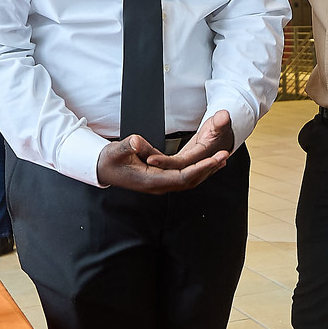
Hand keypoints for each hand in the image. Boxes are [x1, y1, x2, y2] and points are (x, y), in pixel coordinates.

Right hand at [96, 110, 231, 192]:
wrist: (103, 169)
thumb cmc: (109, 160)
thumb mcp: (115, 151)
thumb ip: (127, 147)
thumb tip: (136, 142)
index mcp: (151, 181)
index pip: (182, 177)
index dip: (200, 168)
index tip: (214, 158)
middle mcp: (159, 186)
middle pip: (190, 180)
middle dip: (208, 168)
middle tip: (224, 155)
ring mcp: (161, 184)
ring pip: (189, 180)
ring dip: (206, 170)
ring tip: (222, 158)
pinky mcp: (161, 179)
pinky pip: (184, 177)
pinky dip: (198, 170)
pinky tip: (207, 163)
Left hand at [145, 110, 233, 169]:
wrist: (227, 137)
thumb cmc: (223, 129)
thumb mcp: (221, 124)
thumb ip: (221, 122)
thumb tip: (224, 116)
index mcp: (202, 156)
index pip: (180, 164)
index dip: (164, 162)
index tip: (149, 157)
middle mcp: (194, 165)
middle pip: (171, 170)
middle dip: (154, 164)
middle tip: (138, 153)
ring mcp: (190, 166)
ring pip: (169, 170)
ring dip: (157, 164)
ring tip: (140, 152)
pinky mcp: (185, 163)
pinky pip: (172, 167)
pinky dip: (161, 163)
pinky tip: (149, 156)